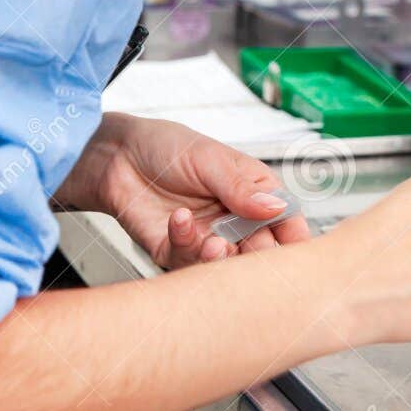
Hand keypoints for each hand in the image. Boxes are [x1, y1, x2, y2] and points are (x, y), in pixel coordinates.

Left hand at [55, 113, 310, 267]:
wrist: (115, 156)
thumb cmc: (165, 146)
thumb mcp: (210, 158)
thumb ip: (242, 188)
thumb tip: (276, 207)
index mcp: (252, 192)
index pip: (285, 220)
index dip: (294, 238)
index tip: (295, 250)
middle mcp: (232, 218)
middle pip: (260, 250)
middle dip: (257, 257)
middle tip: (250, 252)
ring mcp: (206, 236)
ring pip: (226, 264)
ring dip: (221, 257)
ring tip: (214, 242)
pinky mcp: (176, 250)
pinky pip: (188, 260)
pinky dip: (185, 243)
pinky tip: (178, 220)